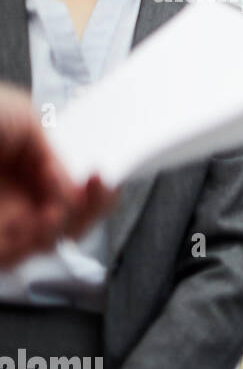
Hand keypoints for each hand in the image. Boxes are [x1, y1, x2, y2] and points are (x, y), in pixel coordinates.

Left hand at [0, 85, 114, 266]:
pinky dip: (27, 242)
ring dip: (56, 228)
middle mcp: (13, 197)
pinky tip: (28, 221)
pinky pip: (13, 254)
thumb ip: (54, 151)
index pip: (73, 191)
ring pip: (44, 243)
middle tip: (86, 195)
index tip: (101, 180)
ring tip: (51, 208)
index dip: (95, 191)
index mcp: (26, 168)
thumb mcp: (21, 114)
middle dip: (86, 212)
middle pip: (67, 223)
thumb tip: (72, 184)